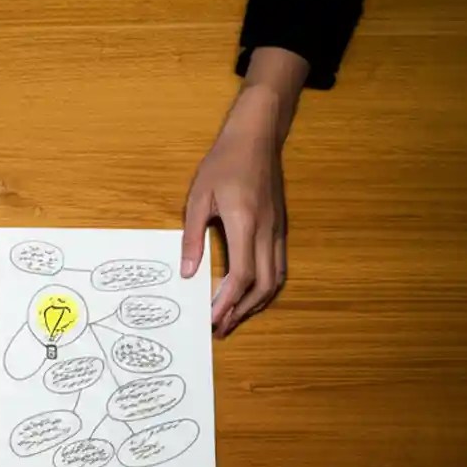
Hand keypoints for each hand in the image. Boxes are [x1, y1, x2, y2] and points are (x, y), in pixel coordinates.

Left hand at [181, 47, 307, 336]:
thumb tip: (187, 273)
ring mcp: (278, 230)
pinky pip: (278, 266)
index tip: (213, 320)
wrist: (256, 137)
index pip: (241, 275)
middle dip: (243, 311)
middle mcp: (267, 231)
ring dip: (257, 303)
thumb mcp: (198, 197)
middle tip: (221, 328)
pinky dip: (265, 287)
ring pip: (276, 279)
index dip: (227, 302)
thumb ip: (192, 237)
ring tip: (235, 318)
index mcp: (244, 223)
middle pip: (263, 285)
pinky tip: (249, 295)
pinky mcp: (280, 228)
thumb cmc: (223, 163)